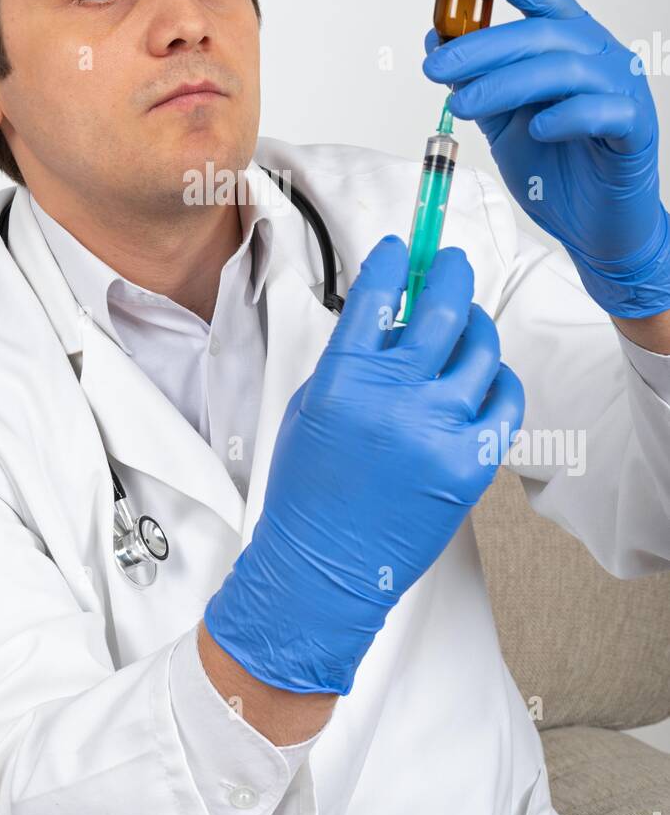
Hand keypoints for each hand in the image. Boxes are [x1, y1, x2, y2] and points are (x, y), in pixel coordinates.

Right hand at [203, 236, 523, 695]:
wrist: (323, 566)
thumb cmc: (309, 491)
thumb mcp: (312, 406)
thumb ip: (352, 361)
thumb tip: (391, 321)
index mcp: (345, 376)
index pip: (379, 292)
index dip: (396, 260)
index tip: (405, 248)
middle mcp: (395, 395)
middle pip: (443, 306)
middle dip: (452, 272)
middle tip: (453, 264)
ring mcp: (438, 428)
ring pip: (481, 349)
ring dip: (476, 327)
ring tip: (469, 326)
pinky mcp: (470, 463)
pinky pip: (505, 400)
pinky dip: (499, 381)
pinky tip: (486, 379)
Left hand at [422, 0, 669, 318]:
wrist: (595, 227)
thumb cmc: (557, 169)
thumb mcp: (502, 122)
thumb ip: (475, 82)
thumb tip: (436, 42)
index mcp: (571, 48)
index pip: (544, 0)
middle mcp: (600, 60)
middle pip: (542, 34)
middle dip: (483, 46)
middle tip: (437, 66)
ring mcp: (621, 92)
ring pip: (564, 69)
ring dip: (507, 83)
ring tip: (465, 104)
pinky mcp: (634, 131)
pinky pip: (602, 111)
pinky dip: (565, 115)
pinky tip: (537, 127)